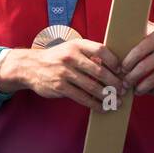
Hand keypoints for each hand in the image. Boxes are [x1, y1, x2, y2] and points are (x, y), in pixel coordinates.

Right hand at [0, 40, 125, 110]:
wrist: (30, 66)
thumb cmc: (57, 58)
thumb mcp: (71, 48)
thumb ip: (89, 54)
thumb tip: (115, 67)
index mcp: (77, 45)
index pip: (101, 50)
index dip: (114, 61)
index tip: (122, 71)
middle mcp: (71, 57)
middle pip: (99, 71)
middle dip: (114, 82)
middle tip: (123, 89)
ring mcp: (64, 72)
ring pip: (92, 87)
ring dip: (107, 96)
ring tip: (116, 101)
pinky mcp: (60, 87)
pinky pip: (82, 98)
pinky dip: (94, 104)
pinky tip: (102, 107)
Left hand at [122, 23, 153, 94]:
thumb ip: (145, 30)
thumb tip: (123, 30)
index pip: (139, 50)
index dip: (127, 62)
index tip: (121, 68)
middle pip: (144, 68)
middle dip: (131, 78)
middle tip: (124, 82)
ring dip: (141, 88)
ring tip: (135, 90)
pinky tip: (149, 91)